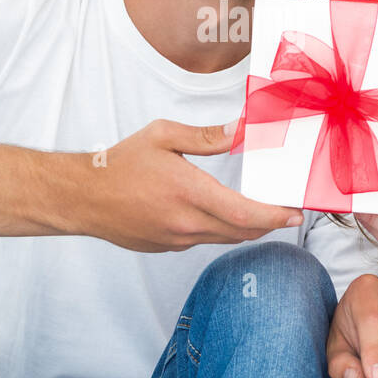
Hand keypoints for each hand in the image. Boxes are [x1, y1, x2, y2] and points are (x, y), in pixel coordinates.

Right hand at [69, 118, 304, 252]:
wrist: (82, 198)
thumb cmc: (120, 164)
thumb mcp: (162, 136)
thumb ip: (206, 136)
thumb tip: (241, 130)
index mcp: (189, 193)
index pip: (244, 214)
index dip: (275, 216)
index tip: (295, 212)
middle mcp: (186, 223)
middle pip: (242, 232)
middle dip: (270, 222)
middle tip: (288, 210)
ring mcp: (176, 240)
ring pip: (225, 239)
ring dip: (247, 228)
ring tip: (262, 212)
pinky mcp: (167, 247)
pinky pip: (203, 240)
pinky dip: (221, 230)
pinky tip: (221, 214)